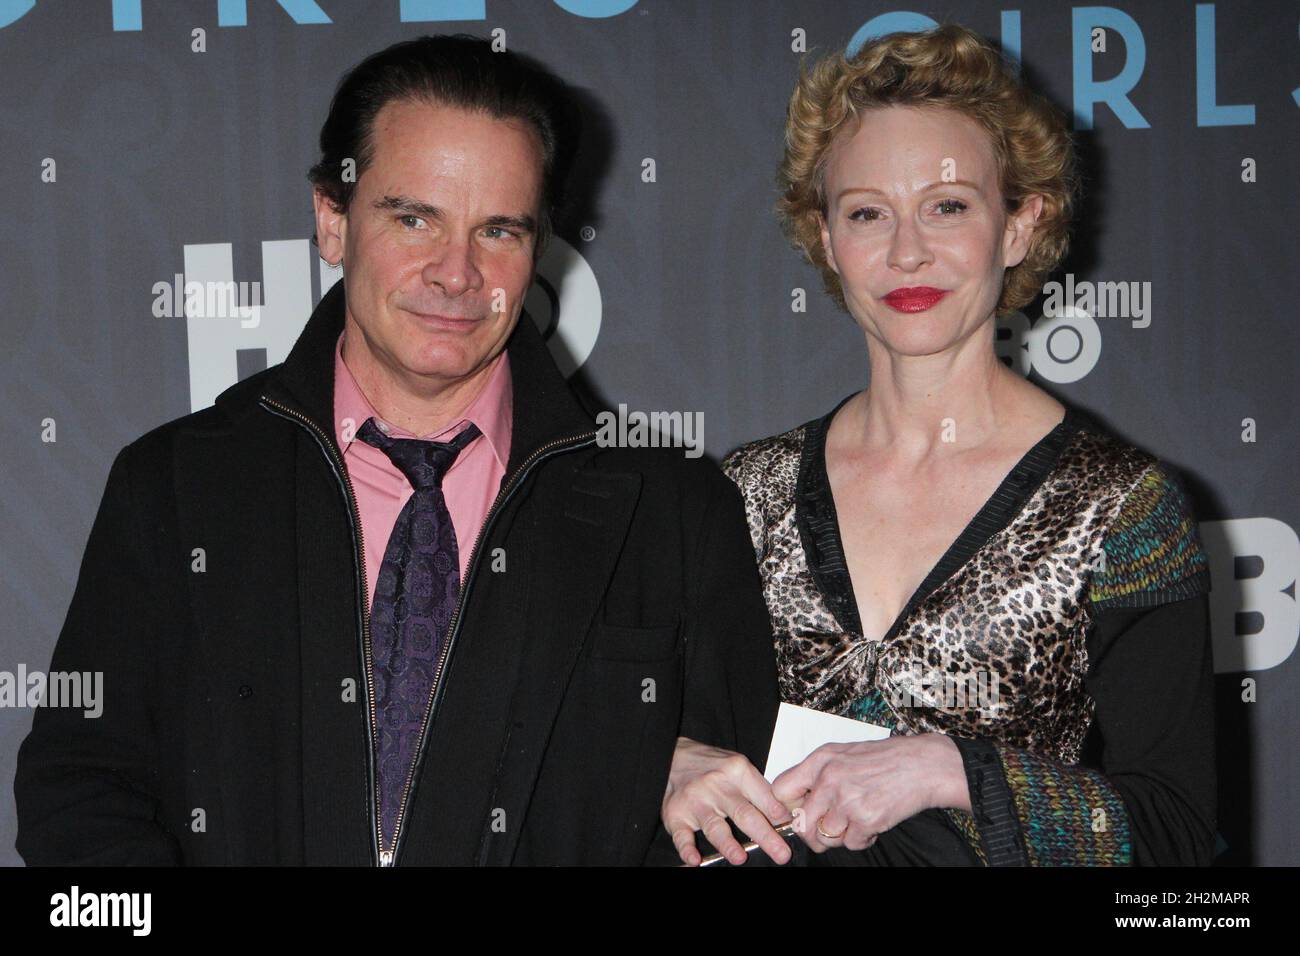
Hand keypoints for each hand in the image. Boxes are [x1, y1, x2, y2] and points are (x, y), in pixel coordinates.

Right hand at [662, 736, 792, 865]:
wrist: (672, 756)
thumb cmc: (711, 766)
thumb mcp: (738, 767)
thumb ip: (759, 790)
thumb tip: (784, 818)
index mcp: (737, 772)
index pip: (763, 796)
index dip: (779, 814)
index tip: (792, 829)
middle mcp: (716, 786)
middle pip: (744, 813)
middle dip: (765, 835)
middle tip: (781, 853)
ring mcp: (695, 801)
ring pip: (714, 825)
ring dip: (727, 843)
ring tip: (740, 858)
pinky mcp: (676, 815)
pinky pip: (681, 835)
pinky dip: (687, 849)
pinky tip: (695, 860)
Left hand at [771, 733, 968, 852]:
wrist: (924, 766)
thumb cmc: (887, 758)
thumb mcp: (844, 754)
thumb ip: (819, 773)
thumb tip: (797, 798)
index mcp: (820, 761)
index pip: (780, 790)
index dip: (787, 807)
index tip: (798, 812)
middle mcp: (829, 780)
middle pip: (800, 823)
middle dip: (813, 832)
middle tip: (828, 828)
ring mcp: (847, 801)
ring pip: (825, 837)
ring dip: (841, 836)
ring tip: (856, 821)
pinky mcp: (866, 820)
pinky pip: (852, 844)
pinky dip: (863, 839)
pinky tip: (873, 823)